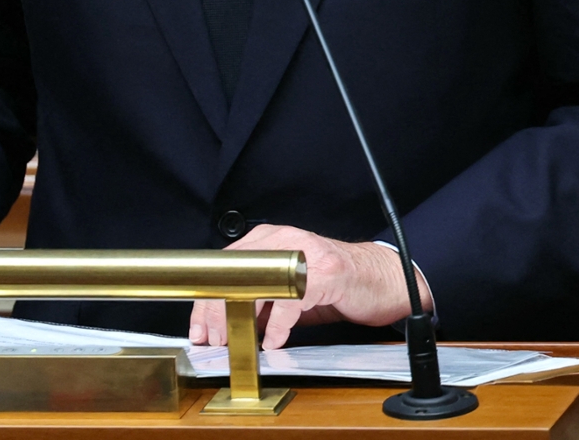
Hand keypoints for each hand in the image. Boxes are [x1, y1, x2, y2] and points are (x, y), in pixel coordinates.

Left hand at [188, 225, 433, 350]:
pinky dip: (278, 325)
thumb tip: (226, 322)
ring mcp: (307, 255)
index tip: (199, 326)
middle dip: (218, 310)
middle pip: (236, 274)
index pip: (226, 265)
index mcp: (271, 238)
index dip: (206, 299)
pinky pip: (292, 301)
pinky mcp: (327, 274)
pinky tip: (275, 340)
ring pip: (260, 284)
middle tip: (214, 339)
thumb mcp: (288, 288)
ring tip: (238, 340)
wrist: (379, 279)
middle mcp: (286, 240)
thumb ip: (260, 297)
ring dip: (242, 318)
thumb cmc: (333, 283)